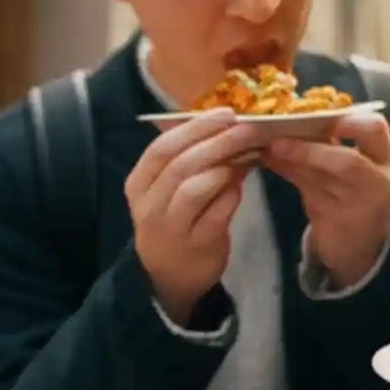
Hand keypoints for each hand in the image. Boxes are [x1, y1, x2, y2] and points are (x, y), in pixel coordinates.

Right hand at [125, 108, 263, 325]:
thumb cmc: (173, 220)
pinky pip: (218, 211)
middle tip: (247, 128)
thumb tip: (227, 125)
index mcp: (139, 183)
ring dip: (226, 166)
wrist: (168, 277)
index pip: (162, 147)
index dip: (195, 127)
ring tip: (249, 152)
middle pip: (182, 164)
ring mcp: (172, 228)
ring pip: (196, 187)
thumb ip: (190, 159)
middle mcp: (150, 205)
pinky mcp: (198, 245)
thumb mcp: (169, 188)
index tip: (225, 113)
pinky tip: (242, 184)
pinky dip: (233, 193)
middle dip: (218, 141)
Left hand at [262, 114, 389, 287]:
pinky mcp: (336, 222)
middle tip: (278, 140)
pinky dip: (288, 173)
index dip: (349, 121)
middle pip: (348, 162)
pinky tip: (271, 162)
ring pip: (323, 180)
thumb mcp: (355, 163)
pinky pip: (308, 193)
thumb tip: (290, 114)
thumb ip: (329, 140)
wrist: (359, 240)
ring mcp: (359, 206)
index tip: (321, 117)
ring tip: (269, 148)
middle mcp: (379, 182)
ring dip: (292, 161)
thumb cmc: (354, 189)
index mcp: (386, 158)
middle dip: (310, 150)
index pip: (376, 129)